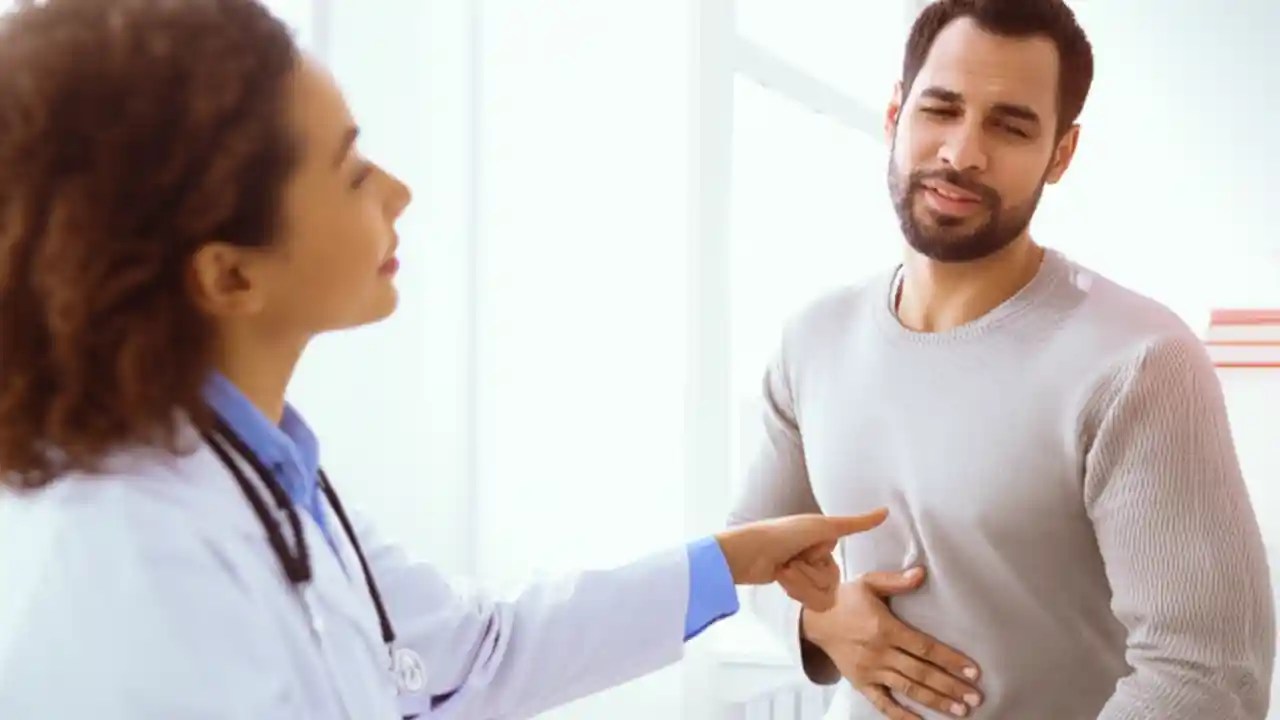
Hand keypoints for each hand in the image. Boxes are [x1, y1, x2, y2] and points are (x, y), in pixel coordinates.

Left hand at [714, 509, 886, 610]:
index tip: (805, 550)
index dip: (819, 558)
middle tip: (790, 561)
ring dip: (800, 584)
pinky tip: (782, 578)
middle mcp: (818, 560)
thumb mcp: (822, 527)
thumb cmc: (781, 534)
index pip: (838, 566)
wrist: (748, 553)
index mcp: (824, 543)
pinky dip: (797, 592)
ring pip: (823, 596)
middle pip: (832, 583)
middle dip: (809, 575)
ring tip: (784, 570)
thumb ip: (855, 524)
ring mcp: (807, 576)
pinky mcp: (796, 589)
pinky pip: (813, 603)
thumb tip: (886, 511)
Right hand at [802, 568, 981, 718]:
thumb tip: (922, 572)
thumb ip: (897, 581)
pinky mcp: (860, 683)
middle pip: (922, 672)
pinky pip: (882, 703)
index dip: (951, 660)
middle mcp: (880, 652)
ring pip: (908, 688)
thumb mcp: (868, 583)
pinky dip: (900, 715)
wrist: (814, 619)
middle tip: (975, 698)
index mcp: (885, 628)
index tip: (973, 671)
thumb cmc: (845, 598)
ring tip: (960, 711)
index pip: (925, 647)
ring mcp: (870, 671)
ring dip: (935, 701)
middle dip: (951, 686)